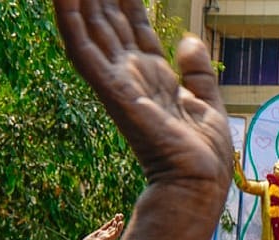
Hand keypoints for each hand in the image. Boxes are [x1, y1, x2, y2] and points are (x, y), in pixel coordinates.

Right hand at [53, 0, 231, 214]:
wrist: (199, 182)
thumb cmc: (204, 155)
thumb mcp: (209, 104)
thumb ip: (198, 73)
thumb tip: (189, 40)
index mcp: (155, 77)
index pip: (136, 30)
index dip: (128, 3)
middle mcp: (133, 75)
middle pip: (110, 23)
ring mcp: (119, 81)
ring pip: (91, 28)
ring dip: (80, 1)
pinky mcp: (112, 90)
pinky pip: (83, 50)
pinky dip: (70, 21)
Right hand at [78, 214, 124, 239]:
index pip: (115, 233)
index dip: (119, 228)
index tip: (121, 222)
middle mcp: (107, 237)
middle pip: (115, 229)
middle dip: (119, 222)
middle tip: (120, 215)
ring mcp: (103, 235)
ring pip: (112, 227)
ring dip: (116, 221)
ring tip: (119, 215)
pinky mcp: (98, 234)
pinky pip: (106, 227)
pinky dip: (110, 223)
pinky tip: (113, 219)